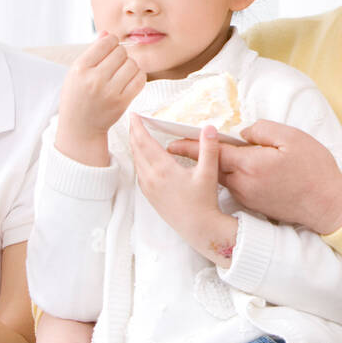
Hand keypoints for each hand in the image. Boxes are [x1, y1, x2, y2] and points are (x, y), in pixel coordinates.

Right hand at [55, 32, 145, 164]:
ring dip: (129, 65)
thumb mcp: (76, 72)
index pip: (106, 42)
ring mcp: (110, 92)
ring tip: (120, 72)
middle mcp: (95, 79)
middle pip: (121, 52)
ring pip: (132, 64)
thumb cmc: (77, 96)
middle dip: (120, 54)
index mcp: (80, 68)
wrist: (80, 127)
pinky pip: (140, 79)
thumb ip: (92, 51)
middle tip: (114, 63)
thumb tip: (107, 33)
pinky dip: (138, 76)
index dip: (111, 42)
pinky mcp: (122, 102)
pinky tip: (129, 79)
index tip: (109, 49)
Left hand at [129, 116, 231, 258]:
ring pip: (136, 161)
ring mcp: (148, 188)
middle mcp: (151, 178)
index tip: (134, 115)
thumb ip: (208, 148)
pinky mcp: (149, 195)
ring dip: (135, 146)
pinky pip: (139, 172)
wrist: (197, 227)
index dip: (138, 127)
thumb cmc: (203, 201)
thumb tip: (209, 127)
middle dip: (133, 133)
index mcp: (163, 169)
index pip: (145, 142)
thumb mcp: (209, 172)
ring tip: (136, 135)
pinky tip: (142, 157)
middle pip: (137, 149)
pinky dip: (138, 160)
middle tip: (132, 120)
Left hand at [166, 120, 341, 233]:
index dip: (190, 145)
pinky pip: (233, 187)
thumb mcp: (293, 138)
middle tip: (173, 147)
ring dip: (208, 167)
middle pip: (211, 167)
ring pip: (221, 178)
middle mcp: (243, 184)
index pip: (212, 152)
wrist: (328, 206)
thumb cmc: (315, 170)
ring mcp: (248, 197)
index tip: (170, 142)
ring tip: (196, 156)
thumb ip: (262, 130)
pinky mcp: (255, 204)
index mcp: (251, 164)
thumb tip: (242, 133)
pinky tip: (226, 169)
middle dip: (192, 157)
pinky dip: (224, 177)